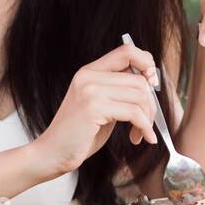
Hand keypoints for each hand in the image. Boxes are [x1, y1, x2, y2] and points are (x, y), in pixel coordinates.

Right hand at [29, 44, 161, 180]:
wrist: (51, 154)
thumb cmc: (78, 134)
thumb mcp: (100, 105)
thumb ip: (118, 91)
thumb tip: (150, 81)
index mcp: (90, 72)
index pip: (127, 51)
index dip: (146, 64)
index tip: (152, 84)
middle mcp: (89, 76)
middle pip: (139, 79)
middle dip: (151, 104)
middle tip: (146, 123)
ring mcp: (90, 90)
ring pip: (140, 95)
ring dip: (147, 119)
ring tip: (140, 133)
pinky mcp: (93, 108)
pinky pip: (134, 113)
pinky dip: (144, 127)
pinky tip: (141, 138)